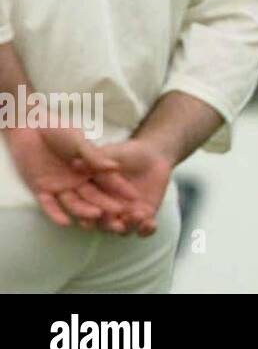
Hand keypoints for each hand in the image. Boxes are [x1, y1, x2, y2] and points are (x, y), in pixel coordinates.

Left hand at [3, 127, 138, 230]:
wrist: (31, 126)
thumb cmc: (59, 130)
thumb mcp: (79, 142)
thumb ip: (95, 157)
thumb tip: (116, 168)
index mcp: (89, 169)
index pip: (108, 181)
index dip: (121, 189)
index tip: (136, 197)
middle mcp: (76, 181)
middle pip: (93, 195)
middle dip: (107, 204)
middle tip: (121, 213)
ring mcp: (59, 187)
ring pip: (74, 203)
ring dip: (84, 211)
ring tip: (97, 216)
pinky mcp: (41, 190)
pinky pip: (49, 206)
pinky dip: (56, 214)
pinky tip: (66, 222)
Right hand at [82, 139, 173, 237]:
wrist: (152, 154)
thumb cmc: (126, 153)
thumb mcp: (110, 154)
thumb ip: (94, 161)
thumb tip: (76, 163)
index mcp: (92, 198)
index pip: (86, 209)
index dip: (87, 212)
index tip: (93, 213)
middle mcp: (105, 211)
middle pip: (103, 223)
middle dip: (108, 224)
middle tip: (115, 221)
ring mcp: (124, 215)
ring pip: (123, 228)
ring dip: (128, 226)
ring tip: (136, 216)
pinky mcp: (142, 217)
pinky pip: (143, 228)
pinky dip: (146, 229)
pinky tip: (150, 224)